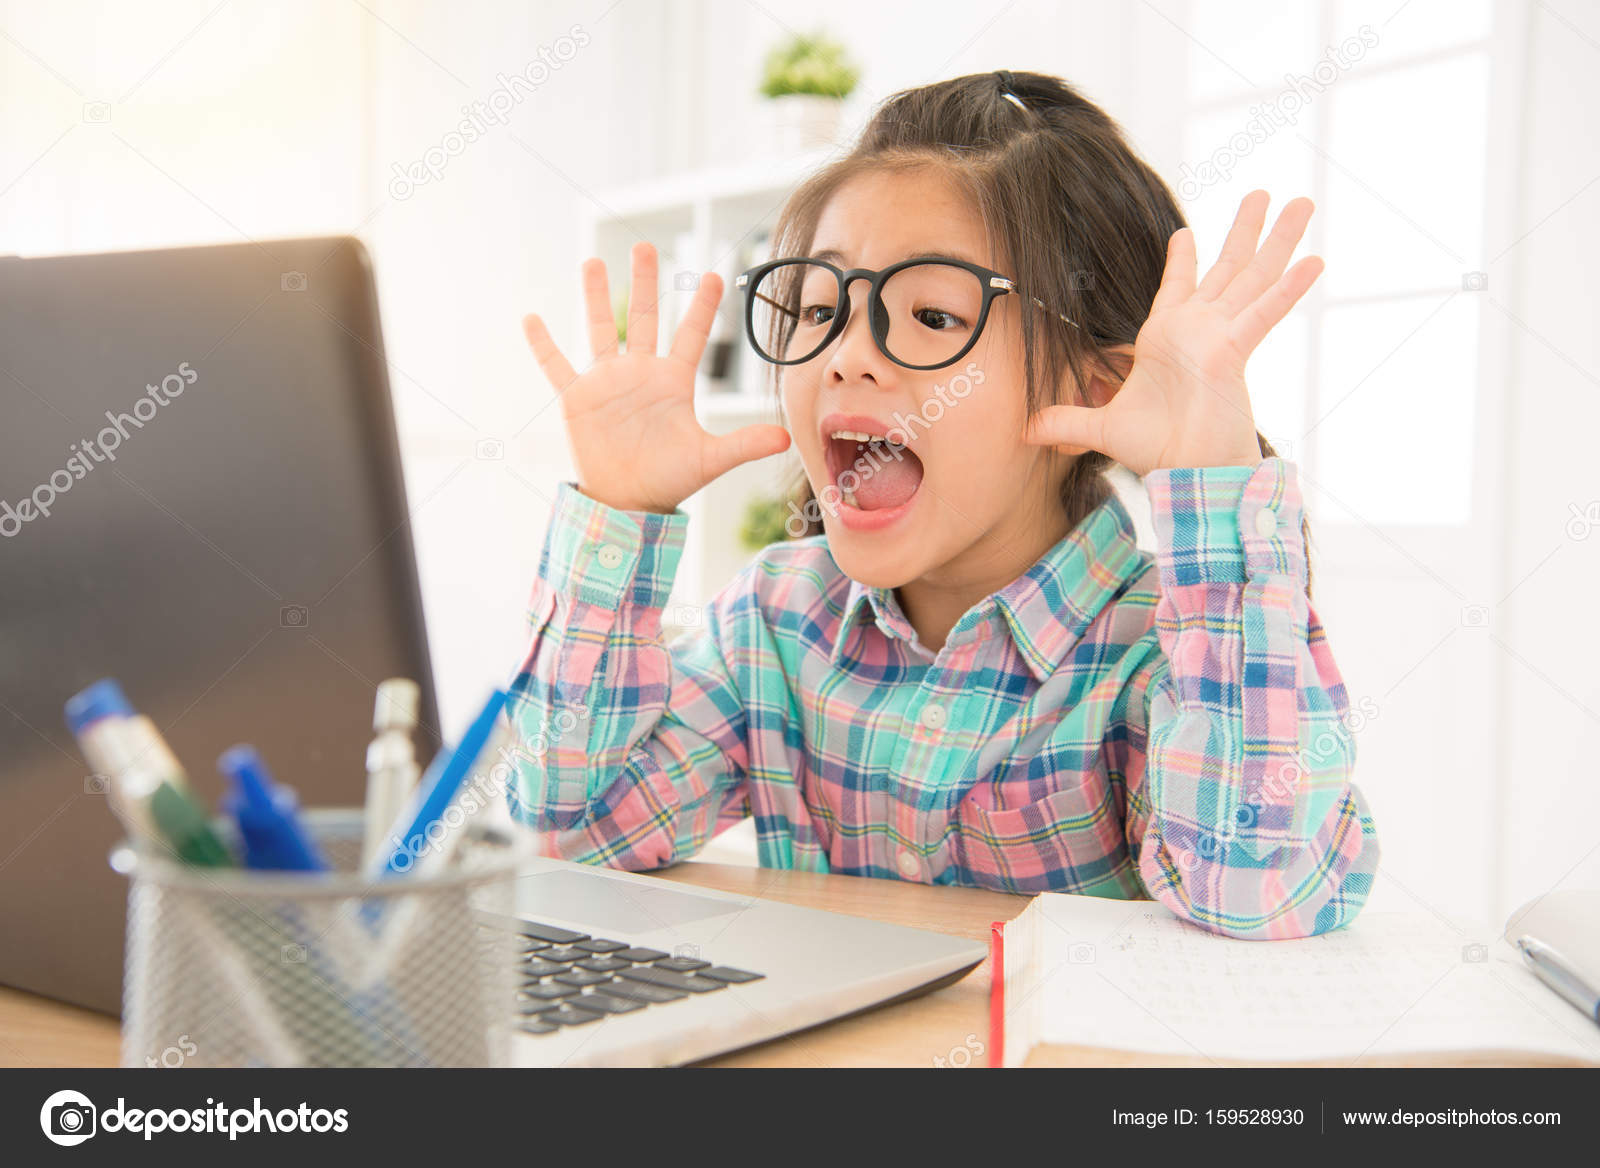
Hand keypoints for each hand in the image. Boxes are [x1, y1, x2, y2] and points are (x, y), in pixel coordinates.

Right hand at [521, 241, 790, 512]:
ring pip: (601, 329)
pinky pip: (556, 366)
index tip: (716, 276)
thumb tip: (786, 438)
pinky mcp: (578, 398)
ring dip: (596, 297)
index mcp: (673, 381)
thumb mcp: (709, 460)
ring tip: (594, 262)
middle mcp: (641, 373)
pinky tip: (531, 318)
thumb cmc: (669, 479)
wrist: (628, 502)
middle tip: (646, 246)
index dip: (703, 307)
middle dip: (646, 283)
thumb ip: (744, 444)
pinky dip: (542, 345)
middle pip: (645, 318)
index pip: (692, 336)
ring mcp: (607, 382)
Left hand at [1023, 191, 1321, 475]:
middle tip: (1263, 194)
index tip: (1184, 232)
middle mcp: (1199, 330)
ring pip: (1253, 277)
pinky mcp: (1235, 352)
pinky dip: (1287, 289)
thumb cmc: (1156, 451)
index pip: (1177, 288)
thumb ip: (1065, 421)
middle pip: (1227, 269)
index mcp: (1167, 339)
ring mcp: (1221, 337)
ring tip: (1302, 203)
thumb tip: (1025, 429)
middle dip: (1245, 231)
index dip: (1182, 260)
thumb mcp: (1101, 428)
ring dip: (1277, 241)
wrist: (1186, 474)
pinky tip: (1314, 262)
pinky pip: (1264, 313)